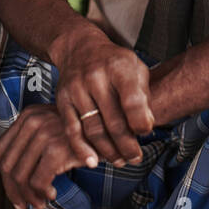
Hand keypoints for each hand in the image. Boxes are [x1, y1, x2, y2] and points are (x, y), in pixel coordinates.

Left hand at [0, 103, 92, 208]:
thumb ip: (32, 145)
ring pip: (21, 176)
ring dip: (29, 197)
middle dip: (13, 191)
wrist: (112, 128)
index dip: (3, 176)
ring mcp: (44, 133)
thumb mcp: (53, 130)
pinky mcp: (56, 148)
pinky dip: (42, 194)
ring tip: (40, 203)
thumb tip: (12, 181)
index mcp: (28, 115)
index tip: (14, 193)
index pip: (1, 150)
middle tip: (24, 206)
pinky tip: (52, 195)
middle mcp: (33, 121)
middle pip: (7, 165)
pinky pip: (38, 181)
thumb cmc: (83, 135)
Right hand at [52, 23, 154, 166]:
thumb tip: (146, 126)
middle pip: (113, 120)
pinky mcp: (62, 100)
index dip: (140, 121)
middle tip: (136, 157)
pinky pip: (72, 129)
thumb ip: (143, 95)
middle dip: (127, 144)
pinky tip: (92, 161)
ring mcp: (77, 88)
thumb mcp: (135, 68)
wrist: (80, 48)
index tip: (146, 132)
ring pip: (93, 129)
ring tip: (120, 160)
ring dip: (108, 151)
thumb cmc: (114, 62)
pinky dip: (82, 149)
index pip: (132, 100)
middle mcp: (96, 76)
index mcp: (119, 66)